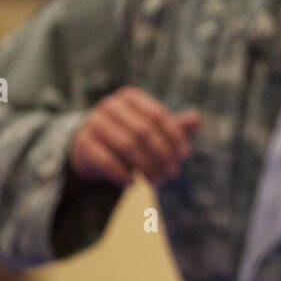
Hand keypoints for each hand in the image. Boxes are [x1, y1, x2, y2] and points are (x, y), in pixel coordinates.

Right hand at [68, 86, 201, 187]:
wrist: (92, 146)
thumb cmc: (131, 134)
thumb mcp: (153, 127)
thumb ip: (174, 124)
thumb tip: (198, 119)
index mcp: (130, 97)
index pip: (158, 115)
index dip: (174, 136)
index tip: (185, 155)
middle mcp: (110, 105)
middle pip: (144, 131)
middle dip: (162, 154)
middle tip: (173, 173)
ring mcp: (93, 122)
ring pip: (127, 146)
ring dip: (145, 167)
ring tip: (156, 181)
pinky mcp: (82, 143)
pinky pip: (106, 160)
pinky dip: (122, 174)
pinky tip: (133, 184)